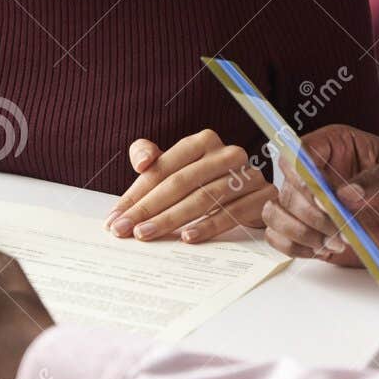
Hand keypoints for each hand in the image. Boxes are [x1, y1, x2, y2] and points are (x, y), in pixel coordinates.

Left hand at [106, 129, 272, 243]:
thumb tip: (141, 162)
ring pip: (204, 198)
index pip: (165, 166)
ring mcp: (248, 175)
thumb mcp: (175, 166)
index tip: (115, 216)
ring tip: (147, 234)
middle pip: (181, 182)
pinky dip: (208, 226)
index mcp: (203, 141)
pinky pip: (232, 213)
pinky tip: (186, 238)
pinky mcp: (262, 197)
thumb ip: (149, 155)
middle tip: (125, 230)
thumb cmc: (204, 182)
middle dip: (148, 208)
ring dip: (171, 219)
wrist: (253, 196)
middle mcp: (227, 154)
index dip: (137, 192)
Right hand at [263, 123, 378, 266]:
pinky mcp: (313, 231)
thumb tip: (346, 194)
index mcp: (336, 145)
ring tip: (334, 241)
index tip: (324, 199)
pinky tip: (320, 249)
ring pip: (277, 212)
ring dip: (300, 231)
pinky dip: (293, 247)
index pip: (298, 151)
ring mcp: (312, 203)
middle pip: (288, 187)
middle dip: (309, 213)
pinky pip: (280, 237)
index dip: (302, 175)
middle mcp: (317, 172)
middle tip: (339, 228)